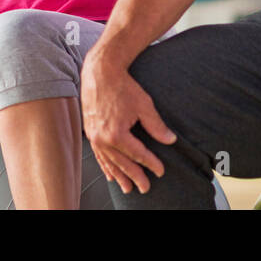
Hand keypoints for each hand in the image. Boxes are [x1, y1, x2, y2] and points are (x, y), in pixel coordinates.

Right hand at [81, 55, 175, 194]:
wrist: (100, 72)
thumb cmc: (122, 86)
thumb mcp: (143, 105)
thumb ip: (156, 125)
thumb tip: (170, 140)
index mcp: (116, 134)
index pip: (138, 155)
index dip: (151, 164)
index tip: (161, 171)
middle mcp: (102, 139)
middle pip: (122, 163)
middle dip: (135, 177)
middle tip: (145, 188)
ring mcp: (94, 137)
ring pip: (109, 162)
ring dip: (119, 176)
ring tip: (127, 188)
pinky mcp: (89, 132)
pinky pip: (98, 155)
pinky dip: (105, 166)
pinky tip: (110, 175)